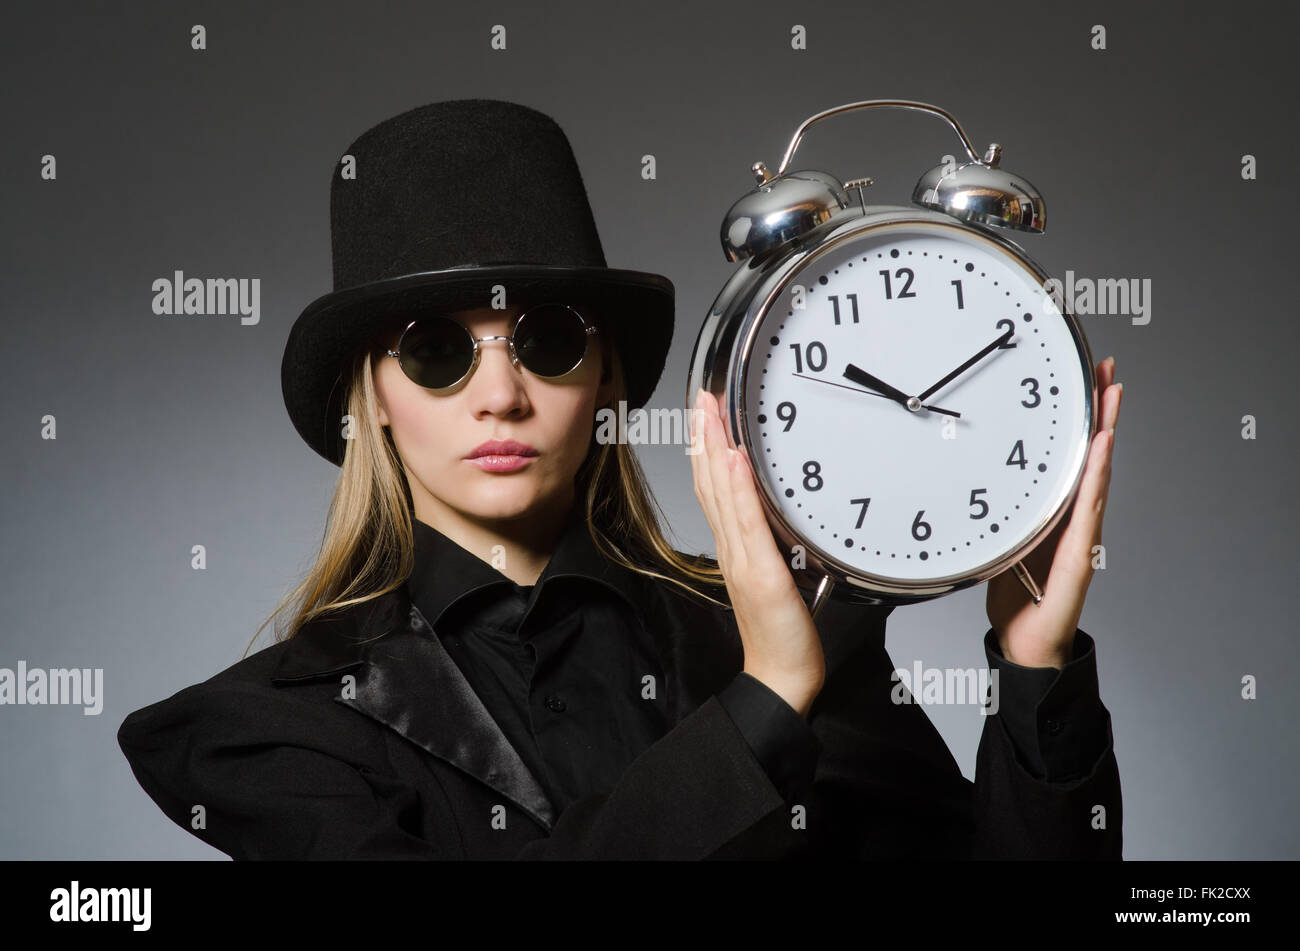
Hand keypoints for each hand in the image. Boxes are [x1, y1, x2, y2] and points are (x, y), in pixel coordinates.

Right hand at [689, 388, 825, 715]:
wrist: (781, 675)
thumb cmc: (780, 631)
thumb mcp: (777, 574)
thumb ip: (769, 541)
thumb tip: (772, 508)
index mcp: (736, 546)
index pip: (714, 488)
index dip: (706, 448)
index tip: (706, 412)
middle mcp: (733, 548)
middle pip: (710, 484)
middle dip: (705, 437)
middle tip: (702, 397)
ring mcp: (743, 559)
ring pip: (722, 495)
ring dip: (715, 450)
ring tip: (710, 413)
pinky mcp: (761, 572)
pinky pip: (746, 524)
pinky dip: (737, 489)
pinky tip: (732, 461)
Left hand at [985, 355, 1123, 668]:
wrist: (1025, 643)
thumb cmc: (1014, 596)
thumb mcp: (993, 541)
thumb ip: (992, 511)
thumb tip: (964, 478)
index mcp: (1050, 510)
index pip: (1067, 454)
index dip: (1078, 416)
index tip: (1081, 377)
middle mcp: (1071, 516)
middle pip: (1089, 454)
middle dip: (1097, 409)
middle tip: (1103, 367)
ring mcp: (1080, 533)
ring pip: (1096, 473)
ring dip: (1104, 430)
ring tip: (1111, 392)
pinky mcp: (1079, 553)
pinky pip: (1089, 507)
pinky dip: (1098, 474)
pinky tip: (1104, 446)